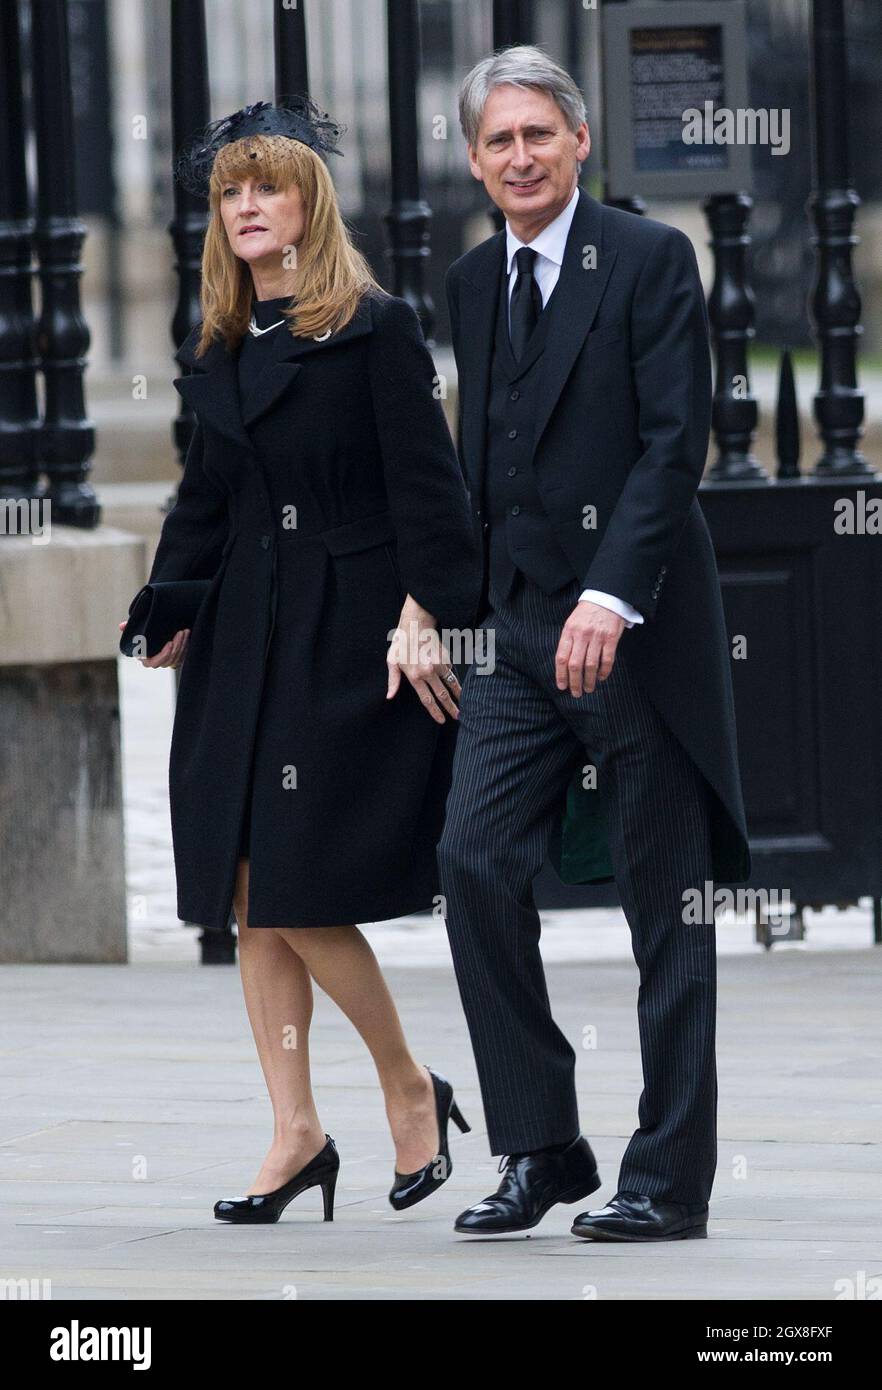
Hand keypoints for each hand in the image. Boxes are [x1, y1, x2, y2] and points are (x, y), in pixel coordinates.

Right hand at [119, 621, 189, 668]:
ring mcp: (168, 661)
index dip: (163, 655)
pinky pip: (183, 656)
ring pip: (177, 658)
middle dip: (176, 647)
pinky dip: (186, 646)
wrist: (161, 629)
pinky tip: (188, 634)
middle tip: (180, 633)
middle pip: (168, 661)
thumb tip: (122, 626)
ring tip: (184, 631)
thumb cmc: (146, 630)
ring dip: (182, 645)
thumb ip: (130, 627)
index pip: (153, 663)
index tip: (169, 643)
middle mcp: (157, 662)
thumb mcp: (138, 627)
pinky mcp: (177, 659)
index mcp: (145, 657)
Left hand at [386, 596, 460, 723]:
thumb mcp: (392, 661)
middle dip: (451, 708)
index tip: (442, 720)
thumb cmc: (401, 642)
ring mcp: (438, 665)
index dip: (435, 712)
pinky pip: (450, 670)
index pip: (427, 700)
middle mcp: (428, 673)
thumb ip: (392, 681)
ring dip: (458, 694)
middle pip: (442, 696)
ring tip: (464, 703)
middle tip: (458, 717)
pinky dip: (451, 676)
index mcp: (414, 676)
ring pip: (451, 683)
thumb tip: (389, 696)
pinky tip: (452, 680)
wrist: (416, 623)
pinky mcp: (445, 657)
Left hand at [555, 600, 624, 695]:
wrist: (606, 597)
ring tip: (588, 689)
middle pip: (575, 664)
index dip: (560, 674)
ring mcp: (597, 636)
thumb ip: (568, 641)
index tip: (561, 686)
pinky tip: (601, 677)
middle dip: (574, 682)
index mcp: (569, 631)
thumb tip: (564, 665)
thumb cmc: (586, 613)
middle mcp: (582, 634)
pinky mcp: (611, 637)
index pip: (561, 657)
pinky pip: (607, 659)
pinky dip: (604, 671)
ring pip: (590, 664)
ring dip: (589, 680)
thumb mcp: (572, 623)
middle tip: (576, 693)